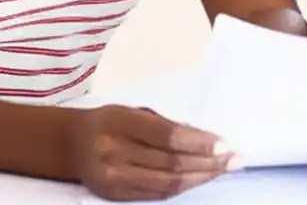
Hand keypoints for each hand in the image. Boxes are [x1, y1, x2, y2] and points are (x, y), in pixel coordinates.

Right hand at [67, 105, 239, 200]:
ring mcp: (114, 178)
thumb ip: (163, 124)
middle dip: (208, 162)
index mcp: (120, 123)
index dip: (199, 142)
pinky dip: (183, 187)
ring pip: (168, 183)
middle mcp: (114, 152)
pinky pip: (157, 194)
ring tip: (224, 170)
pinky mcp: (115, 196)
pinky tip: (200, 179)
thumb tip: (204, 139)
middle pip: (171, 163)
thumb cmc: (109, 122)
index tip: (224, 144)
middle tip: (235, 159)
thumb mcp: (132, 111)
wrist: (71, 144)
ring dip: (201, 177)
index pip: (167, 136)